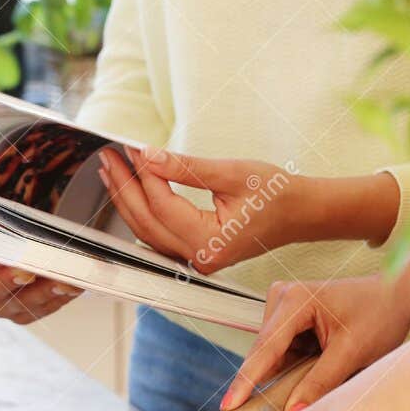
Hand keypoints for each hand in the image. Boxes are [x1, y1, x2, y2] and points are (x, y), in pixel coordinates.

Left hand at [95, 146, 303, 272]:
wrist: (300, 214)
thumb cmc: (276, 194)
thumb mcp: (233, 173)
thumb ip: (187, 167)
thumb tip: (149, 155)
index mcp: (210, 243)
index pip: (163, 207)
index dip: (144, 176)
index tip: (131, 149)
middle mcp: (197, 259)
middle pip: (146, 222)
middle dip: (124, 188)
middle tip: (108, 158)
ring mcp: (192, 260)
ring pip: (146, 231)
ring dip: (126, 200)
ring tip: (111, 171)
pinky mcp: (191, 253)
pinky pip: (156, 234)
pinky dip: (140, 210)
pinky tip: (129, 190)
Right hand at [218, 276, 409, 410]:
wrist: (397, 295)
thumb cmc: (379, 314)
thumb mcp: (353, 352)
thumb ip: (321, 382)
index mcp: (295, 299)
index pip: (265, 348)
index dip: (247, 380)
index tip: (229, 405)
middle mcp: (282, 299)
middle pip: (266, 354)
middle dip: (272, 382)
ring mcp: (284, 309)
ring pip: (273, 357)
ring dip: (288, 375)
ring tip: (322, 375)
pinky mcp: (290, 321)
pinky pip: (284, 355)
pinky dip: (295, 369)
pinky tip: (317, 368)